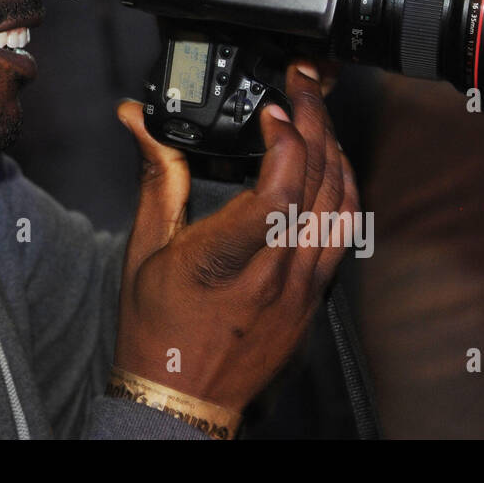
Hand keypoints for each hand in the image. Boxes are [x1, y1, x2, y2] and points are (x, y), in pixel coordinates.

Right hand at [112, 62, 357, 413]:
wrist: (183, 396)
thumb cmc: (158, 329)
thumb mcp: (146, 247)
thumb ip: (156, 176)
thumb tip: (138, 121)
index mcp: (224, 261)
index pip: (280, 190)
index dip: (286, 138)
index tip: (271, 109)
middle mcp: (274, 275)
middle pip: (319, 184)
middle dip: (317, 122)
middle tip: (305, 86)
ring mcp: (303, 290)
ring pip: (341, 205)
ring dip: (335, 151)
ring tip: (318, 114)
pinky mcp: (316, 299)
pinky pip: (345, 234)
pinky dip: (343, 189)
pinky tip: (331, 165)